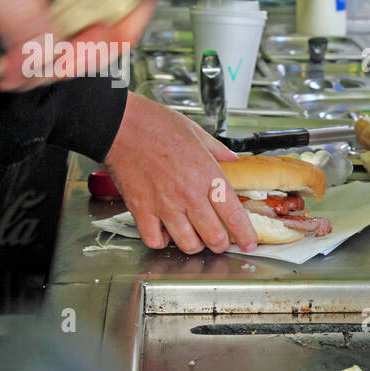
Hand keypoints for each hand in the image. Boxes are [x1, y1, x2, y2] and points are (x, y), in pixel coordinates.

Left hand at [0, 0, 153, 91]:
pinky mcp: (11, 27)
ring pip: (69, 52)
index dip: (128, 16)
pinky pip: (35, 62)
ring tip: (16, 63)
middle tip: (52, 58)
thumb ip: (29, 20)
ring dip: (47, 68)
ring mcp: (37, 3)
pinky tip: (5, 68)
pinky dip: (23, 74)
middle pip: (103, 27)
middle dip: (82, 53)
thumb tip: (45, 62)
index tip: (109, 38)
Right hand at [104, 94, 258, 253]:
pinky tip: (166, 232)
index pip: (234, 215)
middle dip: (221, 244)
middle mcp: (188, 195)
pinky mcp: (141, 210)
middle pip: (214, 237)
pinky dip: (163, 241)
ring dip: (195, 245)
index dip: (244, 235)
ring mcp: (164, 205)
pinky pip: (155, 240)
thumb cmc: (156, 124)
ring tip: (195, 238)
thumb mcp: (197, 133)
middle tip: (221, 241)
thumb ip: (218, 151)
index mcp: (207, 175)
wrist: (121, 125)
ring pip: (188, 244)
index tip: (248, 243)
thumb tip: (232, 159)